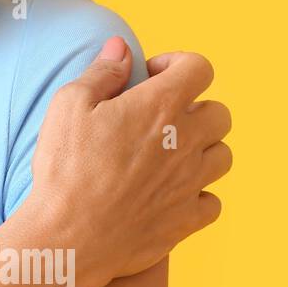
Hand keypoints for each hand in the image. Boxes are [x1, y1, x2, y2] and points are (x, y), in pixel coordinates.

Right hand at [29, 38, 230, 278]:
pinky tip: (173, 196)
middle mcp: (186, 142)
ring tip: (172, 158)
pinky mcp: (186, 221)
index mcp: (161, 106)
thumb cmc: (64, 170)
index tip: (153, 77)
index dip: (178, 65)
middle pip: (219, 113)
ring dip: (203, 152)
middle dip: (196, 110)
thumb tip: (122, 48)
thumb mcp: (68, 106)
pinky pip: (213, 202)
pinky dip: (199, 196)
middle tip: (164, 121)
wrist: (68, 239)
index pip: (199, 68)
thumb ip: (102, 73)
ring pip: (223, 157)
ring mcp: (191, 184)